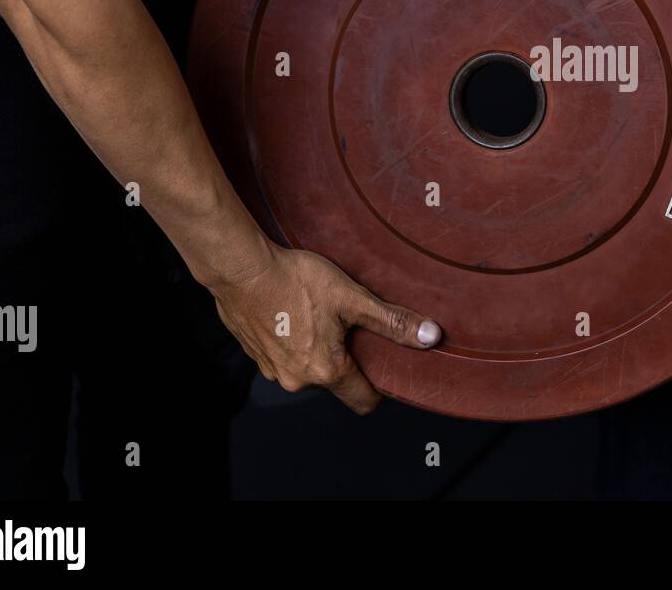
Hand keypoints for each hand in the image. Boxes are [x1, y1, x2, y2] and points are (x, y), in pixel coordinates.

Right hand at [210, 241, 441, 413]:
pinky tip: (295, 313)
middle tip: (348, 323)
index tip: (382, 364)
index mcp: (325, 372)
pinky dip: (294, 341)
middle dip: (346, 357)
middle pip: (337, 381)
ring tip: (319, 314)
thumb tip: (430, 337)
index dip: (379, 387)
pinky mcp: (256, 356)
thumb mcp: (352, 298)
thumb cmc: (296, 281)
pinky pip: (286, 357)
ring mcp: (273, 370)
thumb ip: (392, 322)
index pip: (364, 401)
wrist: (241, 268)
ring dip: (318, 348)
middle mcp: (297, 381)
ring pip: (310, 368)